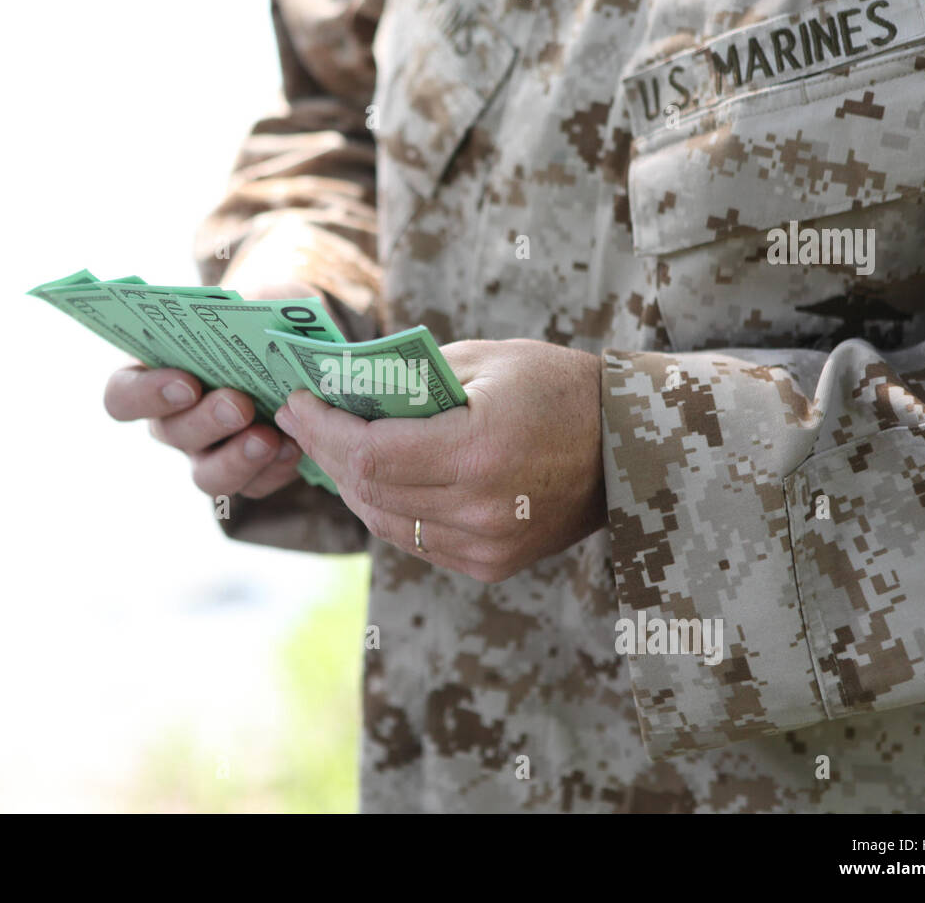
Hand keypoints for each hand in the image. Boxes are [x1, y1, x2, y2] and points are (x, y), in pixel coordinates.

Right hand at [102, 278, 320, 500]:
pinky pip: (253, 485)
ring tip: (268, 438)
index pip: (122, 395)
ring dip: (236, 460)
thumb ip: (246, 306)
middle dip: (205, 421)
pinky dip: (274, 470)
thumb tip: (266, 312)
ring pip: (207, 475)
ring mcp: (208, 452)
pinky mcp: (248, 473)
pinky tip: (294, 448)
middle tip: (239, 405)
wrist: (297, 343)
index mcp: (154, 374)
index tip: (186, 382)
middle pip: (170, 434)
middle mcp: (173, 420)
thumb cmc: (259, 317)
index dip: (146, 394)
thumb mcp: (253, 300)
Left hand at [274, 338, 606, 582]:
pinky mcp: (491, 564)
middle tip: (303, 420)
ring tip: (332, 447)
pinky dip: (388, 509)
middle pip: (369, 489)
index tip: (298, 401)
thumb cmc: (557, 387)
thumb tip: (341, 387)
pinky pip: (415, 540)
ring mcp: (486, 546)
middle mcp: (480, 510)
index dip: (323, 429)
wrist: (627, 446)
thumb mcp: (484, 361)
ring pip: (385, 522)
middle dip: (327, 452)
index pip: (370, 453)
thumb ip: (410, 378)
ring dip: (351, 484)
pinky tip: (376, 478)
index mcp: (479, 451)